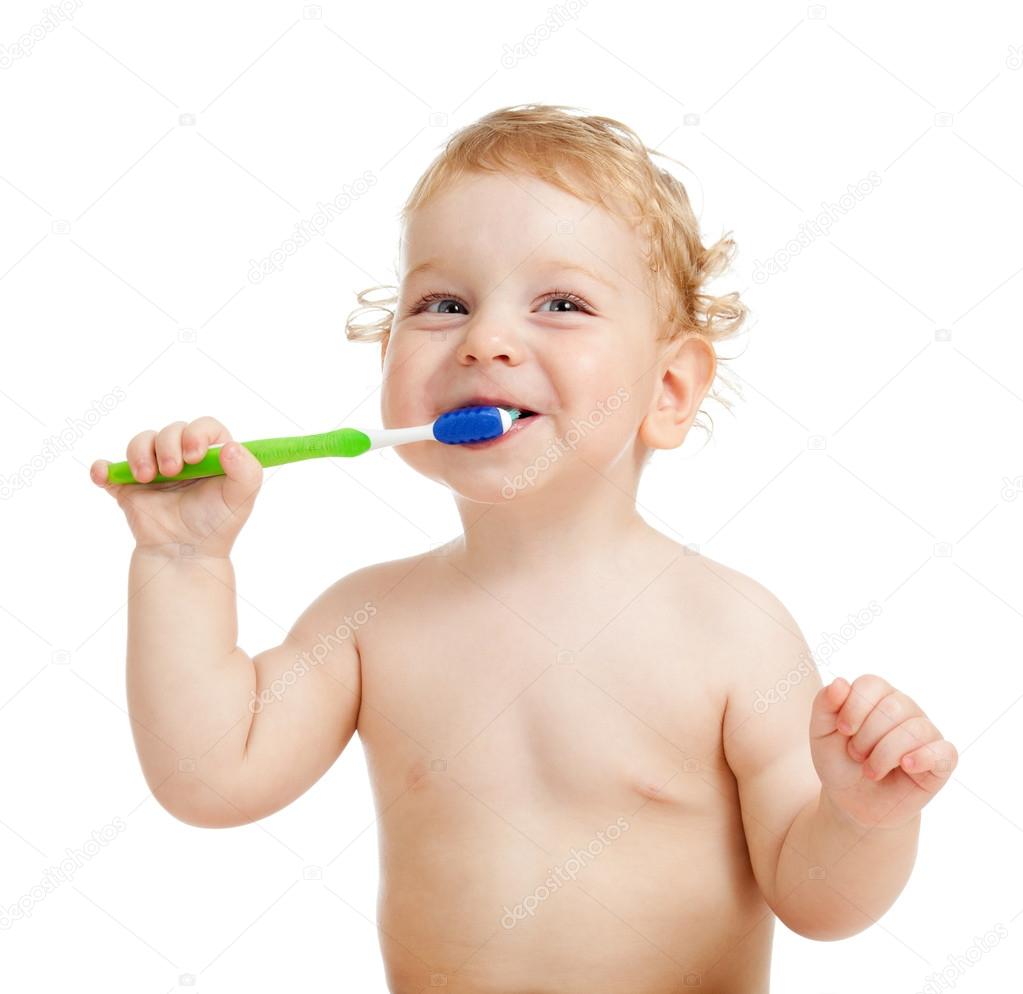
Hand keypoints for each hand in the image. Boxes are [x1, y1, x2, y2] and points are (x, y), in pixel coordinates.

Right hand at [89, 416, 262, 558]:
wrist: (186, 552)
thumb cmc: (217, 522)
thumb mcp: (242, 497)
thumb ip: (248, 471)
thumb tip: (231, 447)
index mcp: (211, 453)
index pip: (203, 426)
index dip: (196, 433)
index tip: (194, 456)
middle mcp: (182, 456)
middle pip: (171, 430)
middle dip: (168, 445)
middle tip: (172, 472)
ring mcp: (154, 468)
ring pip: (140, 442)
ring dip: (139, 454)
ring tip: (147, 478)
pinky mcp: (129, 485)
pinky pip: (109, 467)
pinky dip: (103, 468)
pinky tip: (104, 475)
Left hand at [809, 674, 956, 829]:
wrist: (853, 801)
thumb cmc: (838, 761)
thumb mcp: (822, 732)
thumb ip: (825, 704)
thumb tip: (839, 682)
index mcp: (877, 696)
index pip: (872, 684)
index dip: (854, 707)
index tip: (843, 730)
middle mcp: (905, 708)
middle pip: (894, 706)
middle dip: (867, 736)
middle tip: (856, 755)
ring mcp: (926, 733)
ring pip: (915, 729)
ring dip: (885, 754)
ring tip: (870, 770)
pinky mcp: (941, 761)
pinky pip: (945, 752)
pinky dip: (924, 758)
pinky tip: (905, 766)